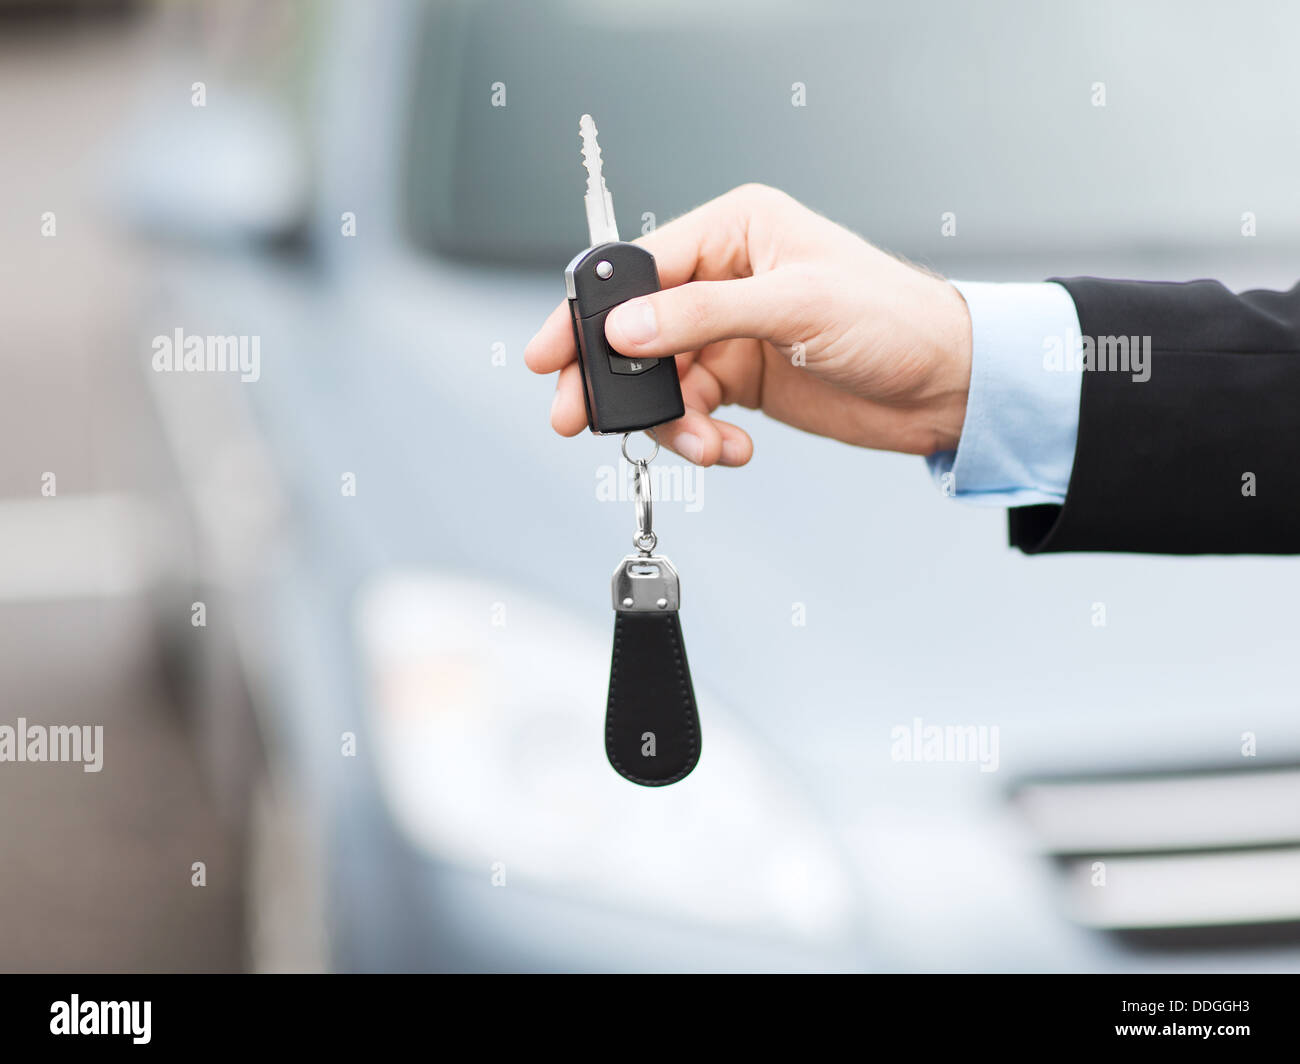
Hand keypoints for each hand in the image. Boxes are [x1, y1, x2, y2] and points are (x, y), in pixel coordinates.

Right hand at [524, 184, 971, 465]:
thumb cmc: (894, 319)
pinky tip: (729, 449)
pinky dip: (702, 437)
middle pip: (638, 328)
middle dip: (612, 376)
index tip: (553, 353)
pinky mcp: (744, 381)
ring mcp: (733, 333)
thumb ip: (703, 317)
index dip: (591, 311)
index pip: (641, 266)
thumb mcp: (795, 307)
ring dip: (672, 421)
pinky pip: (694, 411)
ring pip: (663, 380)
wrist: (946, 385)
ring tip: (703, 445)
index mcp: (736, 231)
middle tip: (579, 417)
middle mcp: (726, 278)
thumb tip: (626, 328)